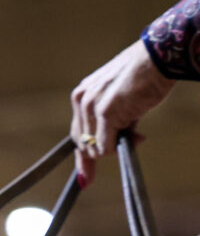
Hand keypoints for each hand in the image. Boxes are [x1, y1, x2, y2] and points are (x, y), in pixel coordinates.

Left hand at [71, 40, 173, 184]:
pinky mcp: (106, 112)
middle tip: (130, 139)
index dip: (83, 155)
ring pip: (95, 147)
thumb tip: (106, 151)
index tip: (85, 178)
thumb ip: (109, 124)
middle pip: (83, 143)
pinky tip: (137, 134)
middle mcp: (82, 100)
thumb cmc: (143, 77)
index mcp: (81, 96)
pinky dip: (119, 147)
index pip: (77, 133)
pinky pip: (106, 146)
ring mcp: (91, 106)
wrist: (157, 57)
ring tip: (136, 130)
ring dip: (116, 146)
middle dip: (103, 150)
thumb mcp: (117, 99)